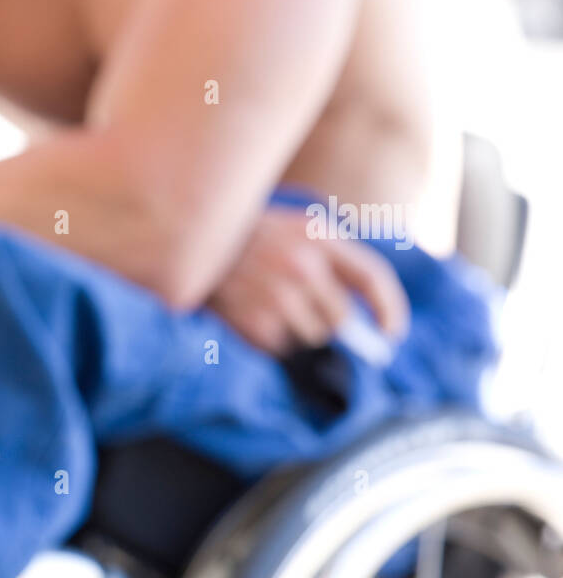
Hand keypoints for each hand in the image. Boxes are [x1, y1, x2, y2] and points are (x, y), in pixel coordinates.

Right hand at [206, 207, 409, 355]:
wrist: (185, 244)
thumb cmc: (246, 240)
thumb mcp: (291, 230)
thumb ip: (329, 261)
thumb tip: (362, 318)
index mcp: (318, 235)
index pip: (372, 278)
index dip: (389, 310)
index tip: (391, 333)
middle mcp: (302, 265)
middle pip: (341, 319)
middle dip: (327, 323)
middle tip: (301, 312)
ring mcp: (278, 295)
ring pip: (311, 336)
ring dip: (295, 330)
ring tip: (265, 305)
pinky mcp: (255, 322)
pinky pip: (280, 347)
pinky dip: (268, 338)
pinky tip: (248, 314)